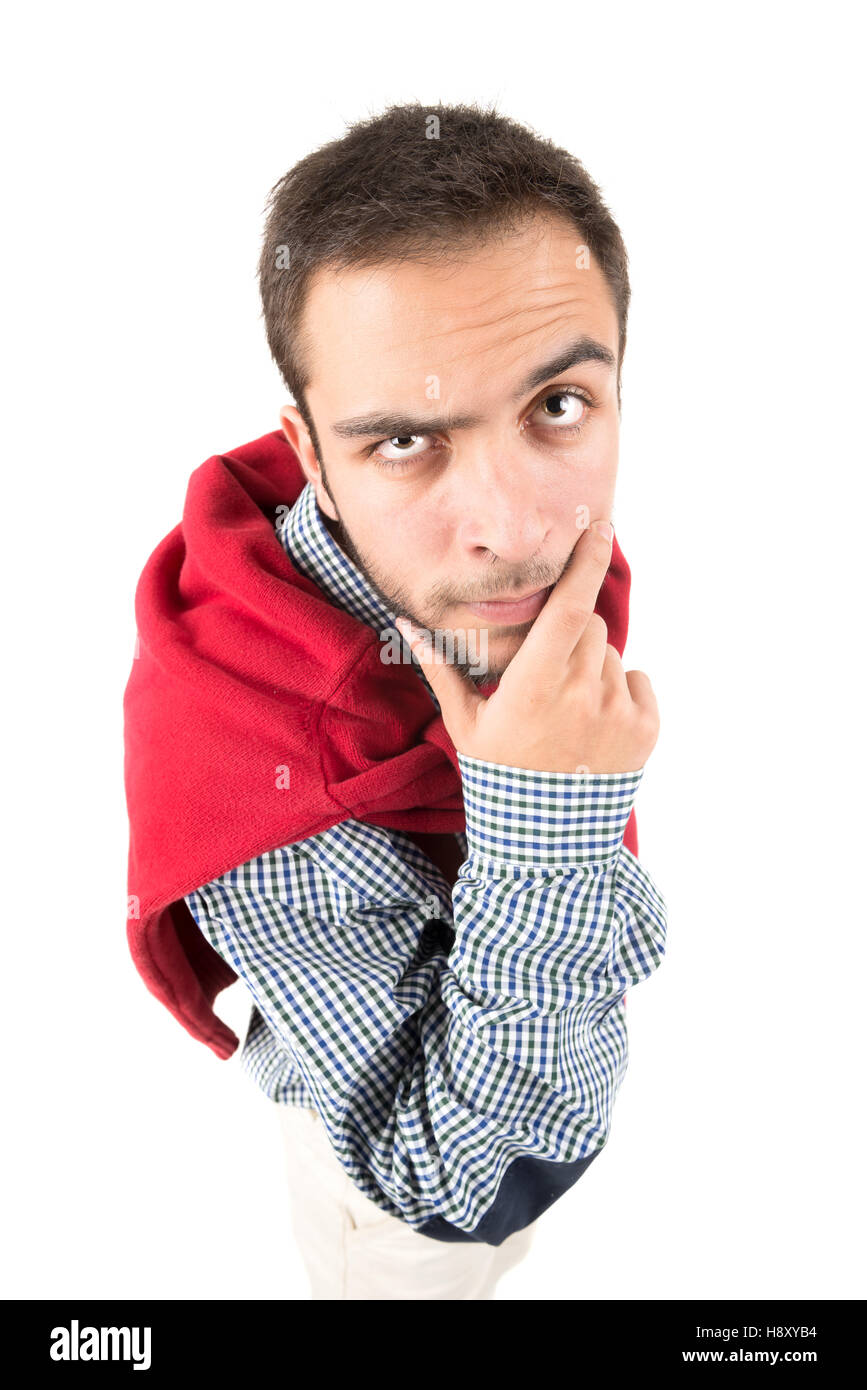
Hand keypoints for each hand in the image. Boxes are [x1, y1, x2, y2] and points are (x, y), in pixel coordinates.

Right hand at [395, 520, 658, 773]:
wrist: (546, 842)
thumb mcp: (465, 724)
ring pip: (612, 655)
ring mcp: (616, 712)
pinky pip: (638, 682)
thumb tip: (405, 623)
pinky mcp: (644, 730)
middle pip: (588, 624)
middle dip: (570, 634)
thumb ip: (440, 669)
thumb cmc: (499, 775)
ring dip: (593, 668)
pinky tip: (594, 727)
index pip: (568, 607)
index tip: (599, 525)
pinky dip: (621, 692)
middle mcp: (581, 694)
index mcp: (533, 685)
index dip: (584, 561)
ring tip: (569, 713)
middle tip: (548, 675)